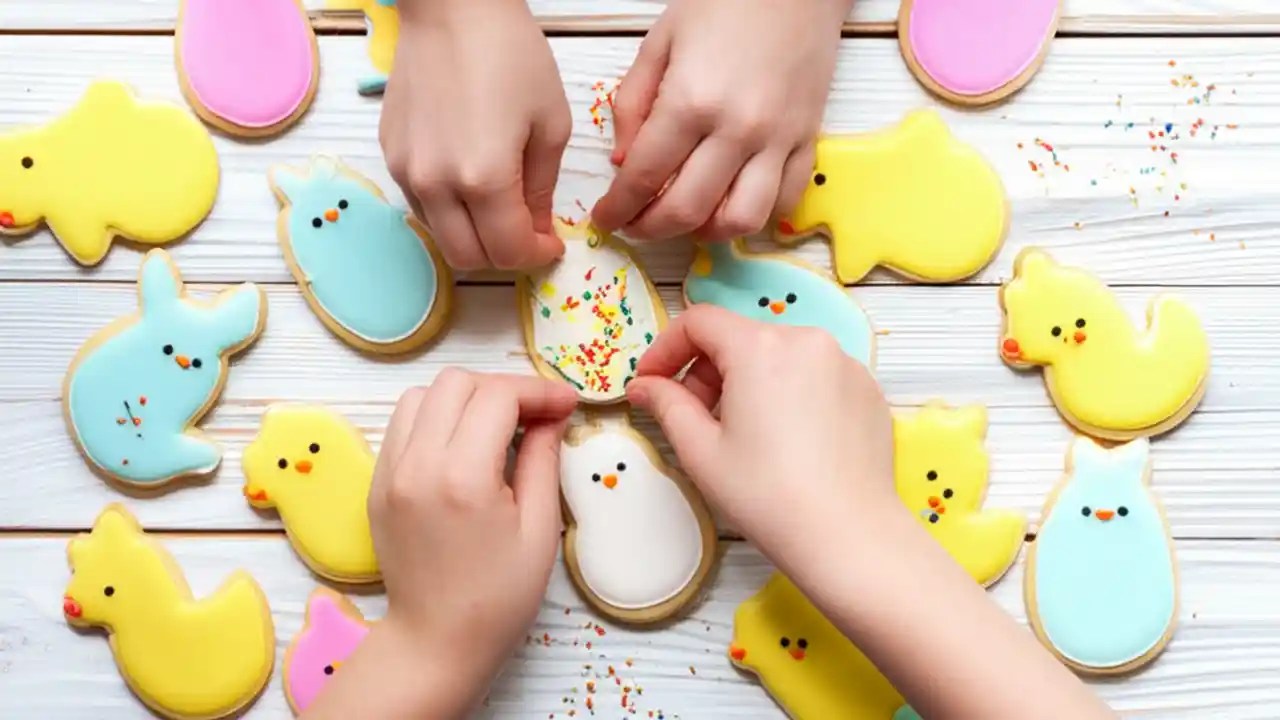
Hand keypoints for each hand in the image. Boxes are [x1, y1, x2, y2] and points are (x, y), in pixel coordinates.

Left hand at [305, 371, 576, 718]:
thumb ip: (544, 460)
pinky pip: (403, 425)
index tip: (566, 404)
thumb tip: (552, 414)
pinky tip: (463, 445)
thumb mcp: (539, 529)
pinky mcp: (377, 484)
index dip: (538, 391)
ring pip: (422, 395)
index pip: (497, 397)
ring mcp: (389, 473)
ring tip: (497, 425)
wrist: (436, 642)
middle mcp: (417, 465)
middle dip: (502, 389)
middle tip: (535, 414)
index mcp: (462, 477)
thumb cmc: (499, 597)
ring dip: (464, 398)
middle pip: (456, 383)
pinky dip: (436, 419)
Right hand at [381, 0, 570, 269]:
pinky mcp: (390, 155)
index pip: (508, 252)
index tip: (550, 243)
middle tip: (526, 233)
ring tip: (499, 206)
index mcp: (483, 178)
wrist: (452, 8)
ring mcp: (406, 171)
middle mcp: (436, 184)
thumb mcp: (549, 124)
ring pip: (441, 237)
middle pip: (468, 258)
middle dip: (504, 255)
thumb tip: (535, 228)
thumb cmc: (510, 54)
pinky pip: (421, 205)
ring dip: (474, 235)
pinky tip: (469, 180)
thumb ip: (541, 188)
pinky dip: (449, 210)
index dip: (536, 256)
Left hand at [592, 0, 850, 240]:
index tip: (606, 219)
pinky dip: (755, 214)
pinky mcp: (808, 140)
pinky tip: (730, 202)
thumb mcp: (660, 42)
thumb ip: (633, 103)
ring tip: (685, 220)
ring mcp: (777, 140)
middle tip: (635, 225)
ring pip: (740, 220)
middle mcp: (736, 129)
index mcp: (690, 101)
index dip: (618, 208)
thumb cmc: (725, 2)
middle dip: (650, 229)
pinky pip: (784, 201)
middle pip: (686, 211)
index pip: (643, 178)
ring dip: (705, 233)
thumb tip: (623, 162)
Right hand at [625, 306, 892, 573]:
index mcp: (760, 347)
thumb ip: (666, 404)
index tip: (652, 382)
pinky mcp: (867, 389)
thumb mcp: (701, 451)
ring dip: (748, 381)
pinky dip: (789, 393)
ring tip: (742, 433)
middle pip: (740, 337)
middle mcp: (807, 340)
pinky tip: (786, 441)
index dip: (666, 348)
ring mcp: (845, 363)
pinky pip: (815, 375)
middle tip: (694, 418)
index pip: (699, 322)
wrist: (848, 537)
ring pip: (779, 355)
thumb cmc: (767, 495)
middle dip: (707, 371)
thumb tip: (644, 385)